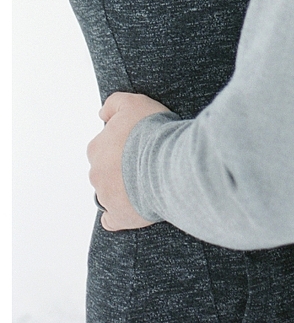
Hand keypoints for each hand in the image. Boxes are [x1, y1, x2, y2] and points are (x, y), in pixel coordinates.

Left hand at [88, 91, 170, 231]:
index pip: (103, 147)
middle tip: (145, 162)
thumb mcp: (133, 103)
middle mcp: (96, 173)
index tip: (139, 144)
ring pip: (109, 193)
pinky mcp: (119, 216)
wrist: (167, 163)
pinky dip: (119, 215)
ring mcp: (106, 196)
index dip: (122, 144)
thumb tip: (101, 113)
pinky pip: (112, 219)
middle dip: (121, 167)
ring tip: (148, 181)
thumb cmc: (152, 132)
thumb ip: (114, 103)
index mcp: (97, 148)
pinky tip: (133, 207)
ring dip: (123, 188)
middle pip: (105, 170)